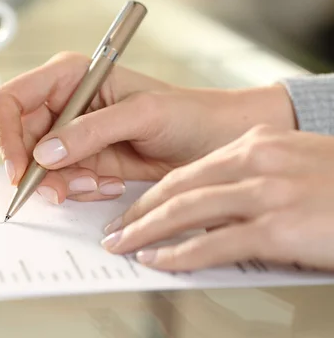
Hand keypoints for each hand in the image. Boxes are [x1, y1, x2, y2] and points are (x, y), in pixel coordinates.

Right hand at [0, 52, 295, 203]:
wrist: (212, 142)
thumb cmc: (187, 113)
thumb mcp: (141, 115)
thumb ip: (91, 131)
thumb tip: (45, 153)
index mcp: (68, 75)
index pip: (10, 100)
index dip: (6, 135)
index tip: (21, 169)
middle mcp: (63, 102)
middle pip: (19, 139)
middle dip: (38, 170)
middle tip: (62, 190)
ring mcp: (70, 132)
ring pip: (38, 166)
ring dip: (64, 183)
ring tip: (100, 182)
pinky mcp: (82, 157)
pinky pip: (61, 181)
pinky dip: (79, 189)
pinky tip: (109, 182)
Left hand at [102, 125, 333, 271]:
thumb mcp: (293, 167)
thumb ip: (251, 178)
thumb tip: (210, 204)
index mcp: (258, 146)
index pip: (189, 171)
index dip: (152, 193)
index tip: (131, 208)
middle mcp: (258, 162)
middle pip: (178, 187)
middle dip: (138, 212)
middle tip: (114, 229)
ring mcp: (268, 193)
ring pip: (187, 211)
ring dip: (146, 232)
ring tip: (122, 246)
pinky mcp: (280, 226)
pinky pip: (215, 242)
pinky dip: (179, 254)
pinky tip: (158, 261)